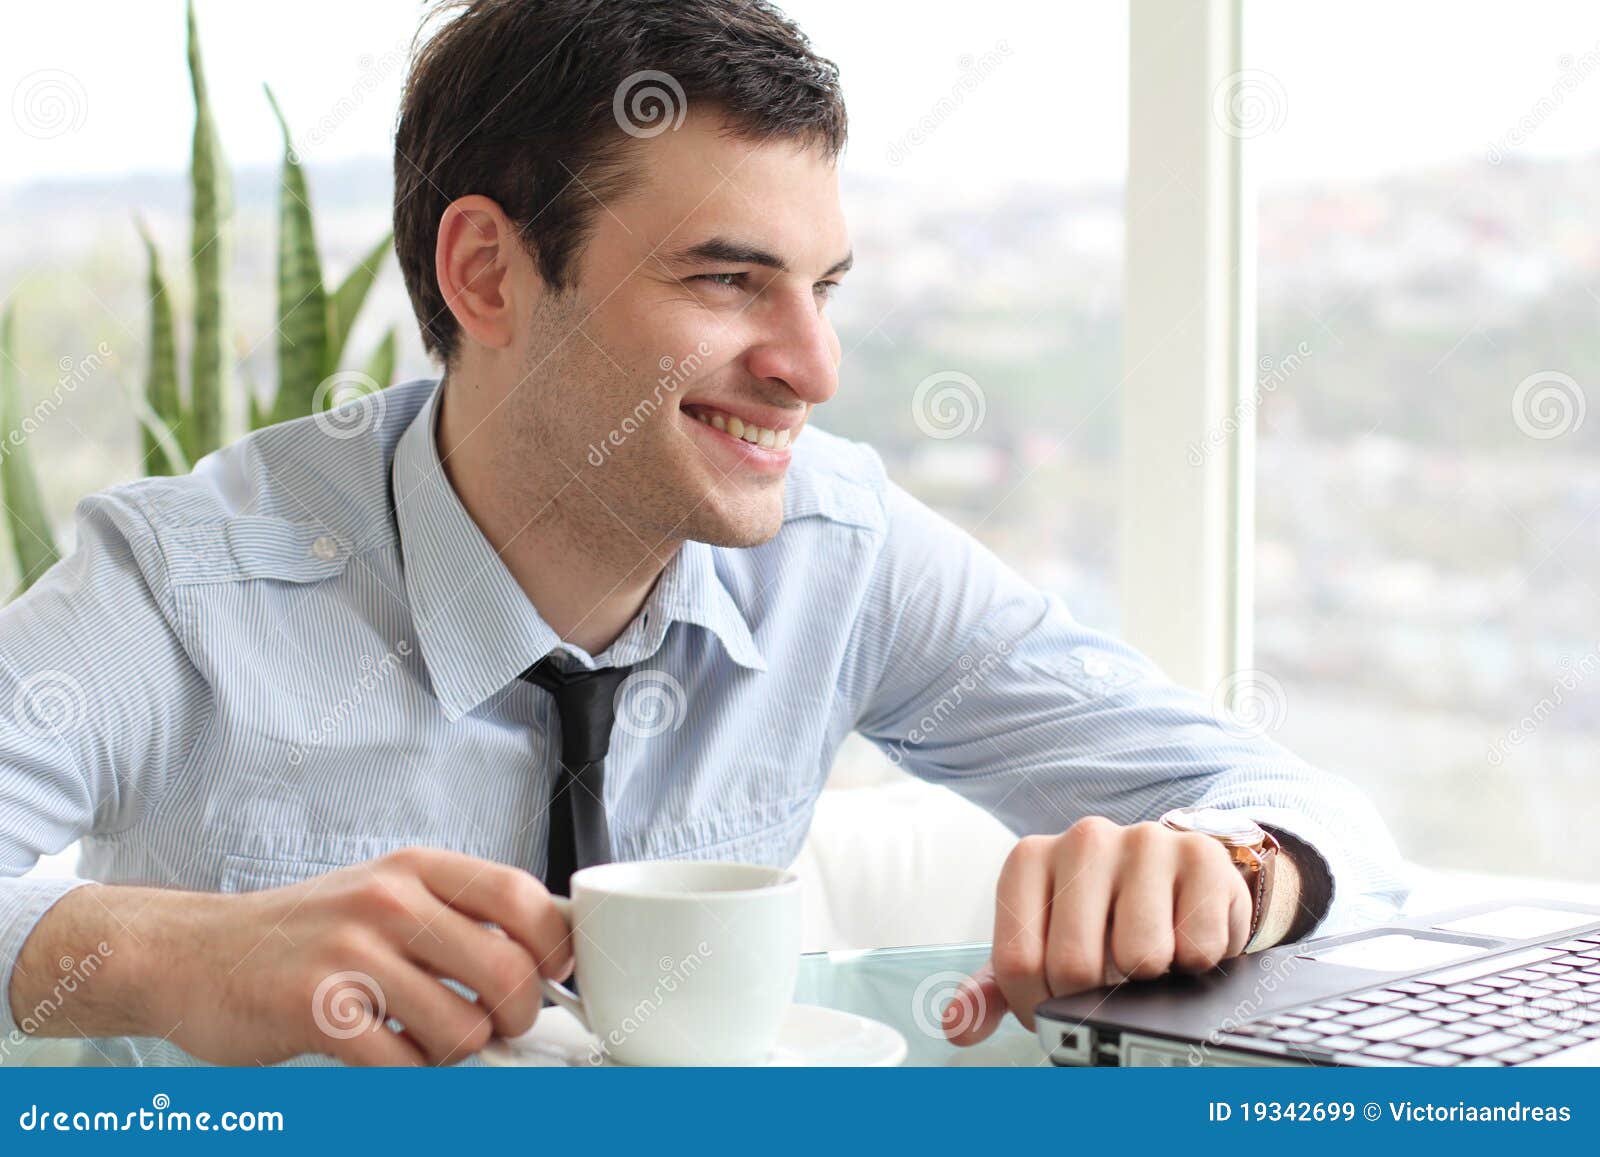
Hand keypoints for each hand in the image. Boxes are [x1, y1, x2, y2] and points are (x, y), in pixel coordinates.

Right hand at [160, 847, 571, 1064]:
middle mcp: (391, 900)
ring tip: (426, 1043)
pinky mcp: (317, 1008)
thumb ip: (456, 915)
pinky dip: (407, 1077)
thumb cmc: (301, 933)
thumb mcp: (384, 895)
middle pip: (508, 972)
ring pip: (463, 1029)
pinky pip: (402, 1066)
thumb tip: (544, 953)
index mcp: (417, 869)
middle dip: (517, 1017)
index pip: (523, 897)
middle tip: (496, 1027)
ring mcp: (352, 952)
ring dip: (457, 1054)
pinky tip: (385, 1057)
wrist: (191, 953)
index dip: (555, 946)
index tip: (556, 976)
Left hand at [943, 816, 1250, 1044]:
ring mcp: (1144, 841)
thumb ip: (990, 989)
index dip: (1040, 1007)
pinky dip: (1197, 965)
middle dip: (1095, 1000)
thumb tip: (957, 1025)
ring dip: (1150, 981)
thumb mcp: (1041, 948)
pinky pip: (1198, 946)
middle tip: (1110, 987)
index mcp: (1028, 859)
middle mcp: (1082, 839)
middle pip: (1074, 965)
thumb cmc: (1100, 922)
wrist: (1179, 882)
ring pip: (1141, 958)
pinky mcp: (1201, 856)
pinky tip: (1186, 942)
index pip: (1018, 963)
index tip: (1060, 1003)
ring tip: (1150, 959)